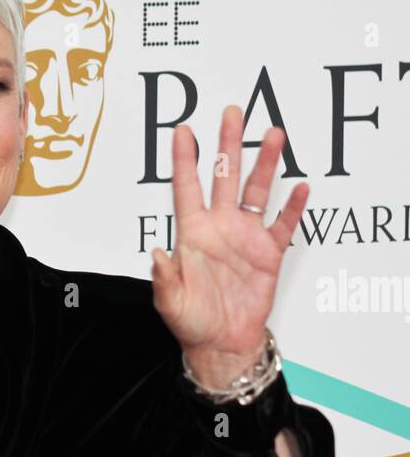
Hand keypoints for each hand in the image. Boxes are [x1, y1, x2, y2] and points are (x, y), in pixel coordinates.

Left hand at [151, 104, 308, 388]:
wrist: (222, 344)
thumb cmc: (192, 322)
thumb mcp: (170, 303)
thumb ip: (164, 277)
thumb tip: (155, 253)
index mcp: (192, 234)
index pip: (187, 187)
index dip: (184, 159)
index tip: (183, 130)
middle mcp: (220, 227)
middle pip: (224, 176)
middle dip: (228, 144)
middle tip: (232, 112)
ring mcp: (246, 237)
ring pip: (257, 190)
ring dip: (265, 163)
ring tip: (273, 134)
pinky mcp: (268, 253)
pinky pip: (283, 224)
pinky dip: (293, 206)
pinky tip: (301, 186)